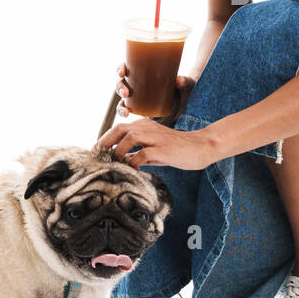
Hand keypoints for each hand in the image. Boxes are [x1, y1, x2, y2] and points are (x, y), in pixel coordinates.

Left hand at [95, 115, 215, 170]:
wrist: (200, 147)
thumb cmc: (176, 150)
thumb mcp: (153, 151)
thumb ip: (136, 153)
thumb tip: (120, 161)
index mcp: (144, 126)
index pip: (119, 128)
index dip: (105, 139)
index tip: (98, 152)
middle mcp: (148, 128)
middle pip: (120, 129)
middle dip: (106, 141)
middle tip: (98, 156)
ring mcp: (155, 137)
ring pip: (129, 137)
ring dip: (118, 151)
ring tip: (114, 164)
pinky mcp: (162, 149)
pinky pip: (142, 154)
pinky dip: (134, 163)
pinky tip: (132, 171)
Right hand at [115, 63, 196, 123]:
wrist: (187, 101)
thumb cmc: (183, 87)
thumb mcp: (185, 83)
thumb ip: (183, 81)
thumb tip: (179, 81)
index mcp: (143, 71)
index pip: (127, 67)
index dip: (120, 68)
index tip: (122, 72)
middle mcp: (137, 83)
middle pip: (121, 83)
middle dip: (119, 87)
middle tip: (125, 93)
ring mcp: (137, 97)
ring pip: (122, 99)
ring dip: (120, 105)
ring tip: (126, 112)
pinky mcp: (140, 109)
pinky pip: (128, 111)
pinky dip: (125, 114)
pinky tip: (127, 116)